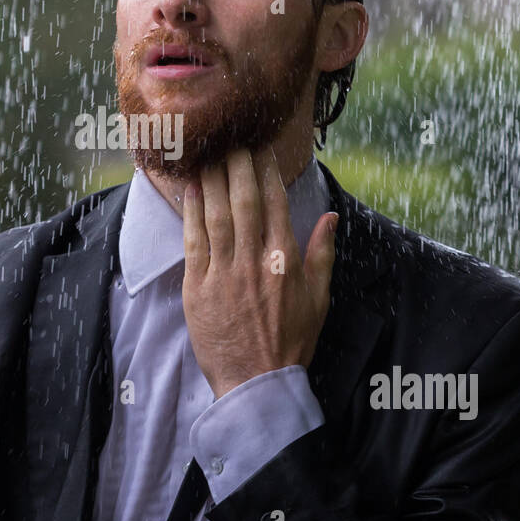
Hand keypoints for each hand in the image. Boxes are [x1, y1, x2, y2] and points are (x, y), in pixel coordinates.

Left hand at [182, 147, 337, 398]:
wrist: (256, 383)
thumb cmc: (290, 342)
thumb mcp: (318, 298)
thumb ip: (322, 254)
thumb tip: (329, 217)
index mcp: (286, 260)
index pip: (274, 203)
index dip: (265, 170)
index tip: (258, 146)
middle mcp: (254, 261)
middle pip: (244, 200)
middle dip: (236, 164)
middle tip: (229, 137)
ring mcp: (224, 273)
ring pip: (217, 215)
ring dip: (213, 180)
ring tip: (207, 152)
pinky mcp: (198, 287)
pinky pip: (193, 241)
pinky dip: (191, 213)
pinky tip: (190, 190)